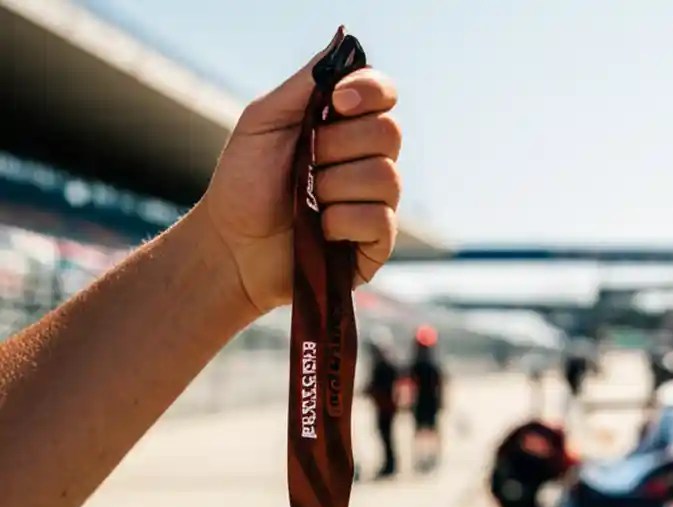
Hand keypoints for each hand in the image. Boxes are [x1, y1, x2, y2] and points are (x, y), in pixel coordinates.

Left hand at [200, 30, 401, 313]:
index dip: (370, 91)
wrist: (230, 246)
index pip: (385, 94)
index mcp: (347, 128)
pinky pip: (380, 220)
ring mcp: (377, 202)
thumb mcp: (264, 121)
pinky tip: (319, 229)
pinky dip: (340, 221)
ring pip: (385, 177)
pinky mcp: (377, 242)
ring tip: (306, 201)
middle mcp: (370, 161)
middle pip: (389, 133)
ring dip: (334, 187)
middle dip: (338, 145)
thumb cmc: (244, 184)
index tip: (337, 102)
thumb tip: (344, 42)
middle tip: (306, 161)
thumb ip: (305, 85)